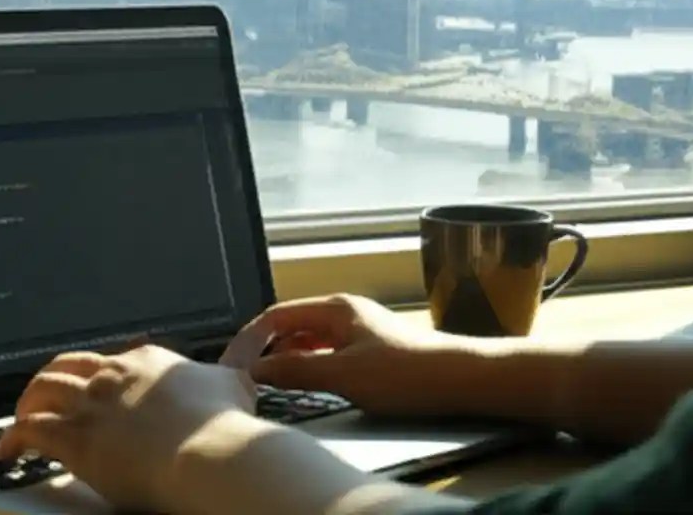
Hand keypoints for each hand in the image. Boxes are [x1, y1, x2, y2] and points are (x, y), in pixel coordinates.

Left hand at [0, 344, 258, 511]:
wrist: (210, 452)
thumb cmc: (224, 425)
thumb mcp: (234, 380)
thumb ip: (238, 357)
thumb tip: (259, 336)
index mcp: (146, 361)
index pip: (107, 361)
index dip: (94, 377)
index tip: (92, 389)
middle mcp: (113, 375)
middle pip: (65, 367)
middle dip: (49, 381)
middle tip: (41, 398)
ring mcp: (92, 404)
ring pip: (41, 391)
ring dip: (26, 406)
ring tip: (20, 422)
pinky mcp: (76, 438)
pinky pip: (31, 431)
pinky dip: (12, 439)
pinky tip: (7, 451)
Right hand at [220, 294, 463, 414]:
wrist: (458, 379)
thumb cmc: (404, 373)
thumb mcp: (342, 375)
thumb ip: (296, 370)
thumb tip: (256, 370)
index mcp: (334, 308)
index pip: (277, 315)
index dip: (252, 338)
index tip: (235, 362)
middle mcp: (344, 312)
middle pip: (292, 325)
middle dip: (268, 348)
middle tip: (247, 375)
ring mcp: (357, 329)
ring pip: (309, 340)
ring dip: (289, 358)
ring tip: (271, 382)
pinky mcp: (369, 348)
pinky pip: (326, 351)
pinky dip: (309, 364)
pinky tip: (307, 383)